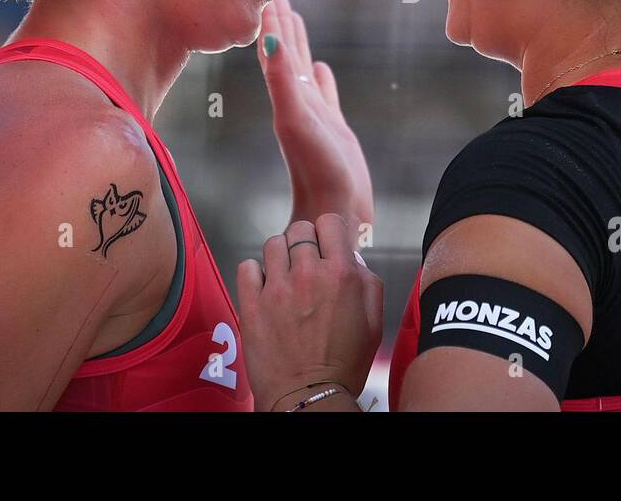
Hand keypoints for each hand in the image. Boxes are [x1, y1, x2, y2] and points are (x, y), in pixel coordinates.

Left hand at [237, 213, 384, 410]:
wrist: (309, 398)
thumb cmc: (344, 364)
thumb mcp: (374, 322)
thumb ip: (367, 281)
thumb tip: (351, 257)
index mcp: (341, 274)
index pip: (329, 221)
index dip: (328, 232)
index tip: (327, 246)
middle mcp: (308, 274)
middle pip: (299, 229)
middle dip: (305, 242)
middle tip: (307, 264)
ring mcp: (276, 288)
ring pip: (273, 243)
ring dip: (281, 255)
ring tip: (285, 276)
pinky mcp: (251, 305)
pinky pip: (247, 267)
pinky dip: (256, 272)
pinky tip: (266, 288)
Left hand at [257, 0, 372, 227]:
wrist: (336, 211)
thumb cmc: (317, 169)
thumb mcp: (296, 120)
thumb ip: (282, 82)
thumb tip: (266, 42)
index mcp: (284, 96)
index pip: (274, 49)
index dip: (271, 21)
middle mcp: (295, 102)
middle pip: (285, 53)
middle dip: (281, 23)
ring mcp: (314, 115)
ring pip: (302, 69)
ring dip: (298, 43)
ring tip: (296, 19)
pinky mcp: (332, 129)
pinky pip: (324, 93)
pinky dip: (320, 77)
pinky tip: (320, 68)